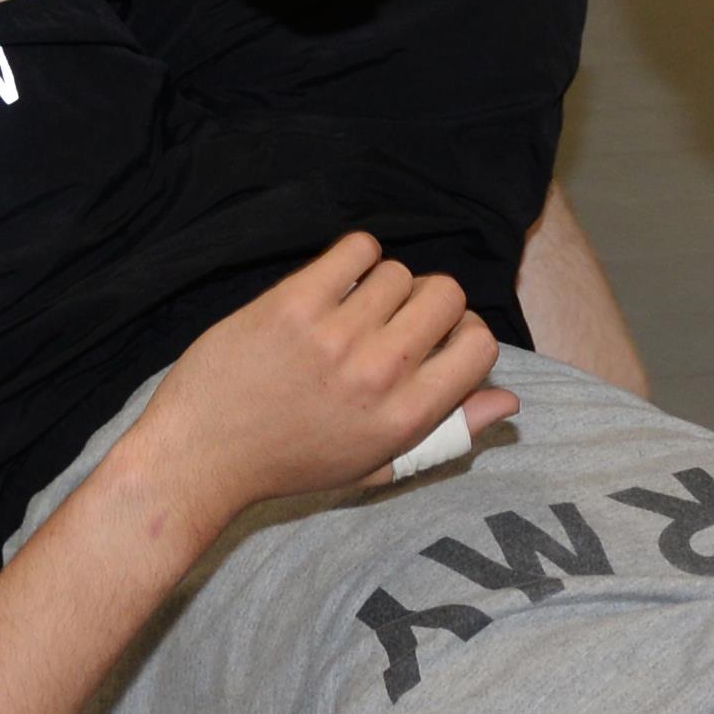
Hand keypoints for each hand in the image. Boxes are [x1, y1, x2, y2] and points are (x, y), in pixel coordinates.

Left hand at [133, 233, 516, 520]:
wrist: (203, 453)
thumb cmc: (292, 462)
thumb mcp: (378, 464)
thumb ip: (448, 432)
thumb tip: (509, 399)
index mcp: (405, 416)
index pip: (480, 345)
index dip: (464, 335)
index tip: (434, 341)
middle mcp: (379, 373)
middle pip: (447, 294)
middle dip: (428, 303)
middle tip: (392, 323)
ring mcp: (336, 334)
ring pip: (399, 271)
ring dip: (381, 286)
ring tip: (349, 313)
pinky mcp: (294, 303)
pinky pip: (356, 249)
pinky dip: (353, 259)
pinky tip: (332, 286)